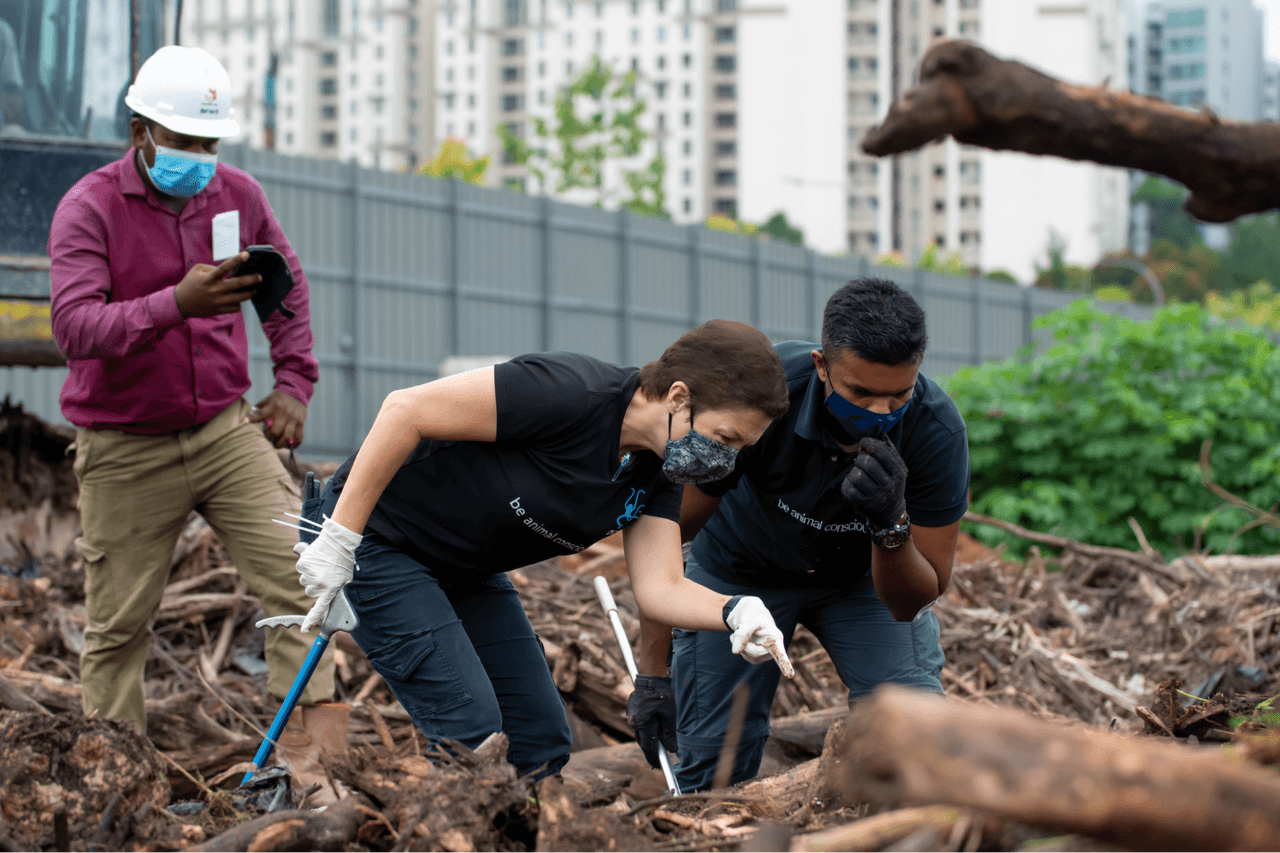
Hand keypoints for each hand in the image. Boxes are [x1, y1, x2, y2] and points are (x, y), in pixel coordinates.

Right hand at [174, 252, 259, 317]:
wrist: (180, 303)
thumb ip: (212, 268)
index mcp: (209, 278)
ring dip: (250, 293)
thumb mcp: (197, 270)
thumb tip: (228, 270)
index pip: (225, 267)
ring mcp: (218, 301)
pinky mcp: (219, 310)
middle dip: (252, 279)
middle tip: (260, 276)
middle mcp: (215, 290)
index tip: (246, 254)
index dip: (237, 260)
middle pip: (238, 284)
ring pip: (240, 298)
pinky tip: (240, 300)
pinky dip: (240, 303)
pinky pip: (235, 308)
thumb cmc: (190, 284)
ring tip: (254, 290)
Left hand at [248, 390, 306, 448]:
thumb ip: (257, 410)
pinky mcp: (301, 424)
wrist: (296, 392)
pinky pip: (298, 438)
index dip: (251, 418)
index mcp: (273, 406)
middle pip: (275, 431)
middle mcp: (283, 413)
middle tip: (268, 437)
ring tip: (277, 444)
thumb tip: (244, 420)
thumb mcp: (267, 400)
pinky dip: (293, 445)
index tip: (243, 421)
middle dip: (269, 438)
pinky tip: (288, 445)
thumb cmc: (277, 399)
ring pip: (287, 437)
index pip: (260, 414)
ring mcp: (294, 419)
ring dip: (280, 444)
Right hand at [294, 516, 361, 631]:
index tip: (305, 629)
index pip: (319, 610)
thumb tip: (325, 601)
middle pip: (310, 593)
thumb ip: (334, 591)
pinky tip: (315, 559)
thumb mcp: (344, 580)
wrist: (337, 542)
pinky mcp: (302, 565)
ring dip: (310, 576)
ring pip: (304, 581)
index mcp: (331, 589)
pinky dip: (306, 566)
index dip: (311, 621)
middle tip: (325, 575)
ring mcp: (309, 575)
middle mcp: (319, 584)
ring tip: (321, 565)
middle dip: (315, 586)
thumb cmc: (343, 561)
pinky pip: (301, 570)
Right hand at [626, 675, 677, 769]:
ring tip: (659, 749)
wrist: (650, 678)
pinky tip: (654, 734)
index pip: (648, 747)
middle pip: (642, 743)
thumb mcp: (670, 715)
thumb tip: (672, 750)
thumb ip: (670, 734)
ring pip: (640, 736)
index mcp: (643, 723)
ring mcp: (632, 718)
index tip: (659, 767)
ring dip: (649, 743)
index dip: (654, 758)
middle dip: (651, 753)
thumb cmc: (662, 694)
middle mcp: (634, 722)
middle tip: (660, 761)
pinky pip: (639, 727)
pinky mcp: (632, 713)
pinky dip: (646, 733)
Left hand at [724, 597, 793, 676]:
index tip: (790, 675)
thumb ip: (742, 634)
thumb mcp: (749, 621)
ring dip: (739, 640)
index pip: (780, 653)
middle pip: (753, 651)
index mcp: (776, 638)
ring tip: (744, 631)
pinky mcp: (754, 659)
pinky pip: (742, 653)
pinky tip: (743, 639)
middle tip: (741, 628)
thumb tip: (736, 652)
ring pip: (745, 652)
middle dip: (743, 640)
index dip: (784, 664)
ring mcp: (763, 656)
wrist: (754, 619)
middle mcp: (773, 650)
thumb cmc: (755, 619)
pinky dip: (737, 644)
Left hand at [840, 437, 907, 528]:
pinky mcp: (863, 505)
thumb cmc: (892, 485)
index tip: (863, 441)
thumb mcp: (898, 470)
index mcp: (898, 474)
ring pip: (856, 476)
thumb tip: (882, 435)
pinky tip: (852, 483)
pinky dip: (847, 482)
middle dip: (861, 457)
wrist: (890, 513)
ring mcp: (875, 497)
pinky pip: (848, 488)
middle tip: (861, 459)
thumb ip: (891, 452)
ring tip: (858, 472)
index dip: (871, 444)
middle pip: (867, 463)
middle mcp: (888, 486)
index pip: (883, 454)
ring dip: (854, 471)